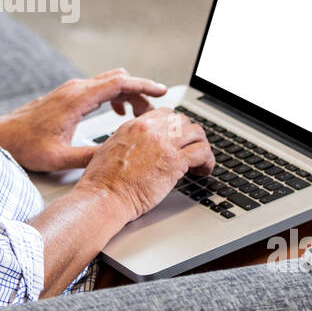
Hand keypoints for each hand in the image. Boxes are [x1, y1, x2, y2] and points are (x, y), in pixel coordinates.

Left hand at [0, 68, 168, 171]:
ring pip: (109, 82)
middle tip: (154, 112)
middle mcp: (75, 89)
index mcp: (77, 100)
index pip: (118, 83)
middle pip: (118, 79)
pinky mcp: (68, 95)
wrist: (2, 136)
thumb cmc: (26, 145)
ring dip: (128, 94)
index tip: (162, 91)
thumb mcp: (59, 157)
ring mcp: (71, 90)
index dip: (143, 85)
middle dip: (140, 91)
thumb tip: (116, 159)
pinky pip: (99, 88)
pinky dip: (115, 96)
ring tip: (140, 116)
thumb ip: (88, 157)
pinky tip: (118, 114)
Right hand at [76, 107, 214, 222]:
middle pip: (183, 121)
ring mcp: (164, 144)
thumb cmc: (103, 181)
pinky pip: (202, 152)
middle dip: (189, 136)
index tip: (177, 139)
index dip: (175, 127)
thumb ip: (129, 142)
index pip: (165, 114)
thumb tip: (140, 148)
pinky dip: (208, 161)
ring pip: (197, 132)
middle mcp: (150, 130)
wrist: (104, 196)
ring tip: (200, 161)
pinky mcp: (174, 161)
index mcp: (134, 126)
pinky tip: (203, 170)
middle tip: (190, 150)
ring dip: (201, 146)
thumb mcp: (111, 149)